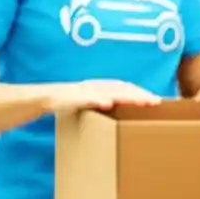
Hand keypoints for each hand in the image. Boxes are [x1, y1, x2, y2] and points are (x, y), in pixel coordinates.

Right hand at [46, 79, 161, 113]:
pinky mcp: (73, 98)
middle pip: (121, 88)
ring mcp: (84, 91)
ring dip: (127, 96)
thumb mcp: (87, 103)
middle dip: (139, 94)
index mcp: (98, 87)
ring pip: (109, 92)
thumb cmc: (66, 103)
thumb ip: (100, 104)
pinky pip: (88, 98)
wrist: (42, 99)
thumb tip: (116, 112)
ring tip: (142, 102)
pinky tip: (109, 103)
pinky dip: (98, 99)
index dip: (139, 91)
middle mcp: (94, 86)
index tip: (154, 99)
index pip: (123, 86)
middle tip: (156, 102)